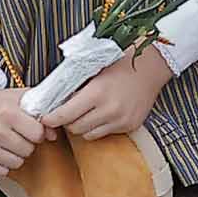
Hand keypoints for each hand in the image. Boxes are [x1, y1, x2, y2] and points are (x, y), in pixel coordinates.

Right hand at [0, 85, 46, 175]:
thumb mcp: (18, 99)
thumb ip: (40, 111)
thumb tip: (53, 134)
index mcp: (6, 112)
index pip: (37, 134)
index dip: (37, 132)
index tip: (30, 129)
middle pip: (28, 150)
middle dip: (26, 144)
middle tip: (16, 135)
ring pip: (16, 163)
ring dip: (15, 155)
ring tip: (6, 142)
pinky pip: (1, 172)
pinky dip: (1, 164)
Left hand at [43, 44, 170, 141]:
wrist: (152, 66)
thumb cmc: (121, 61)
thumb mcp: (93, 67)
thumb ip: (74, 83)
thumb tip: (51, 97)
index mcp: (97, 92)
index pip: (65, 115)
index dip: (51, 118)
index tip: (45, 118)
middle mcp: (110, 109)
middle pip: (75, 128)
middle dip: (67, 121)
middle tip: (65, 112)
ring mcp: (121, 120)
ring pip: (88, 135)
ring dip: (82, 126)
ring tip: (84, 112)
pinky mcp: (130, 126)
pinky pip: (104, 134)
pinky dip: (98, 126)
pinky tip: (101, 113)